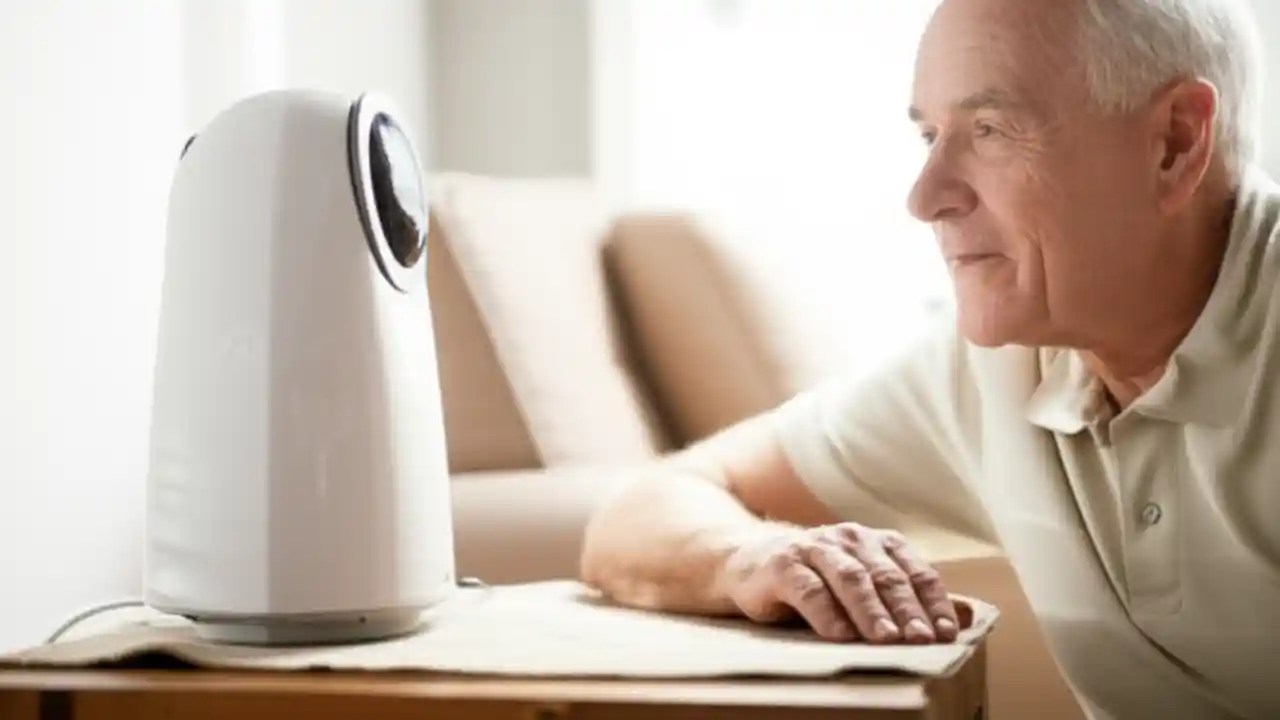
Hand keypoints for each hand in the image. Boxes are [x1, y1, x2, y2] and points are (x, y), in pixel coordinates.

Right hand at [720, 523, 960, 643]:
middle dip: (906, 609)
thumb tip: (964, 620)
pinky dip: (827, 613)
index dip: (933, 602)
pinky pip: (808, 589)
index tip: (946, 632)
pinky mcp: (782, 564)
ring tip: (886, 638)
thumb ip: (904, 598)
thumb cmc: (814, 578)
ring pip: (850, 578)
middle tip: (921, 639)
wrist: (747, 560)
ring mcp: (814, 548)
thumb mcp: (861, 582)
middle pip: (885, 575)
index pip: (914, 571)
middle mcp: (848, 539)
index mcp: (875, 543)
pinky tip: (840, 634)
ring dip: (871, 610)